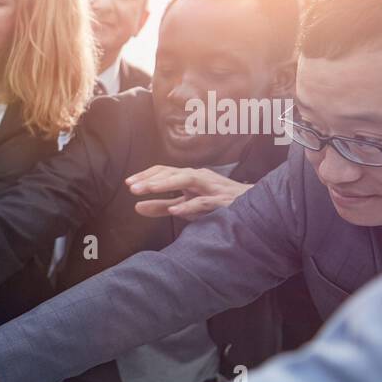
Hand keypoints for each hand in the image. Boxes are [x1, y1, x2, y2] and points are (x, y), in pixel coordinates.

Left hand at [126, 165, 249, 219]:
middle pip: (172, 173)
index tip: (128, 183)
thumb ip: (161, 206)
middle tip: (132, 187)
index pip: (164, 171)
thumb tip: (136, 207)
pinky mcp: (223, 201)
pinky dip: (189, 205)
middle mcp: (200, 178)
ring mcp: (212, 187)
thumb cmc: (215, 204)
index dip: (146, 175)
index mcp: (189, 177)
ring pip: (188, 180)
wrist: (253, 207)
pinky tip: (175, 210)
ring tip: (148, 189)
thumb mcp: (185, 205)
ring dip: (167, 184)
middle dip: (151, 179)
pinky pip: (204, 201)